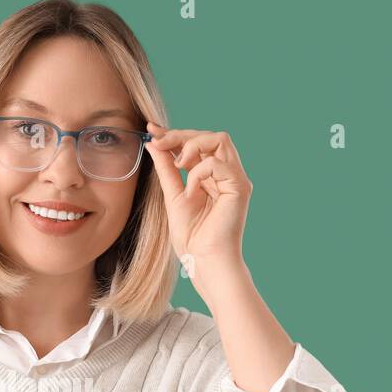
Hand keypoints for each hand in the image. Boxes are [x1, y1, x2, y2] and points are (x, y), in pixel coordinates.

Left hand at [142, 121, 253, 282]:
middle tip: (158, 142)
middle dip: (180, 135)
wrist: (203, 261)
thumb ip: (166, 169)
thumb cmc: (192, 237)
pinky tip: (191, 191)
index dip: (174, 134)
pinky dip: (199, 172)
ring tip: (178, 166)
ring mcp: (235, 179)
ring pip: (220, 139)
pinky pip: (218, 163)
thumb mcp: (172, 196)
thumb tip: (154, 144)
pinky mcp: (239, 187)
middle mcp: (227, 174)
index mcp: (212, 177)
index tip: (151, 130)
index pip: (197, 144)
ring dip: (193, 146)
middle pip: (210, 135)